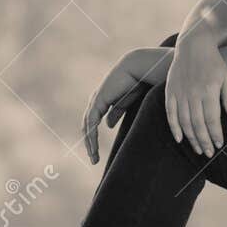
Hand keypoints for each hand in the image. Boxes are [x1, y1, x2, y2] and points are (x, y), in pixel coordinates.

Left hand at [81, 47, 175, 164]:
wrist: (138, 68)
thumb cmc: (136, 81)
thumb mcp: (125, 102)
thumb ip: (116, 112)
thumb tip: (108, 125)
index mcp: (103, 100)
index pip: (94, 121)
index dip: (94, 136)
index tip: (97, 152)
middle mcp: (97, 99)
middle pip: (88, 125)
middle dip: (90, 142)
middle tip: (94, 158)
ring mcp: (97, 99)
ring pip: (88, 125)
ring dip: (90, 142)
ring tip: (94, 156)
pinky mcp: (99, 100)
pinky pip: (92, 121)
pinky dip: (92, 135)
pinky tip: (94, 146)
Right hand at [164, 37, 226, 157]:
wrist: (193, 45)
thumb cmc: (214, 62)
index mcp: (208, 90)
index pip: (211, 119)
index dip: (215, 134)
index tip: (219, 145)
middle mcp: (192, 93)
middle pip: (197, 124)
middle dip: (204, 141)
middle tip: (208, 154)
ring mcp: (180, 92)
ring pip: (184, 121)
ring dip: (191, 138)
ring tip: (197, 149)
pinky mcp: (170, 90)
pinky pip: (170, 113)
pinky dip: (174, 127)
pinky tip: (179, 139)